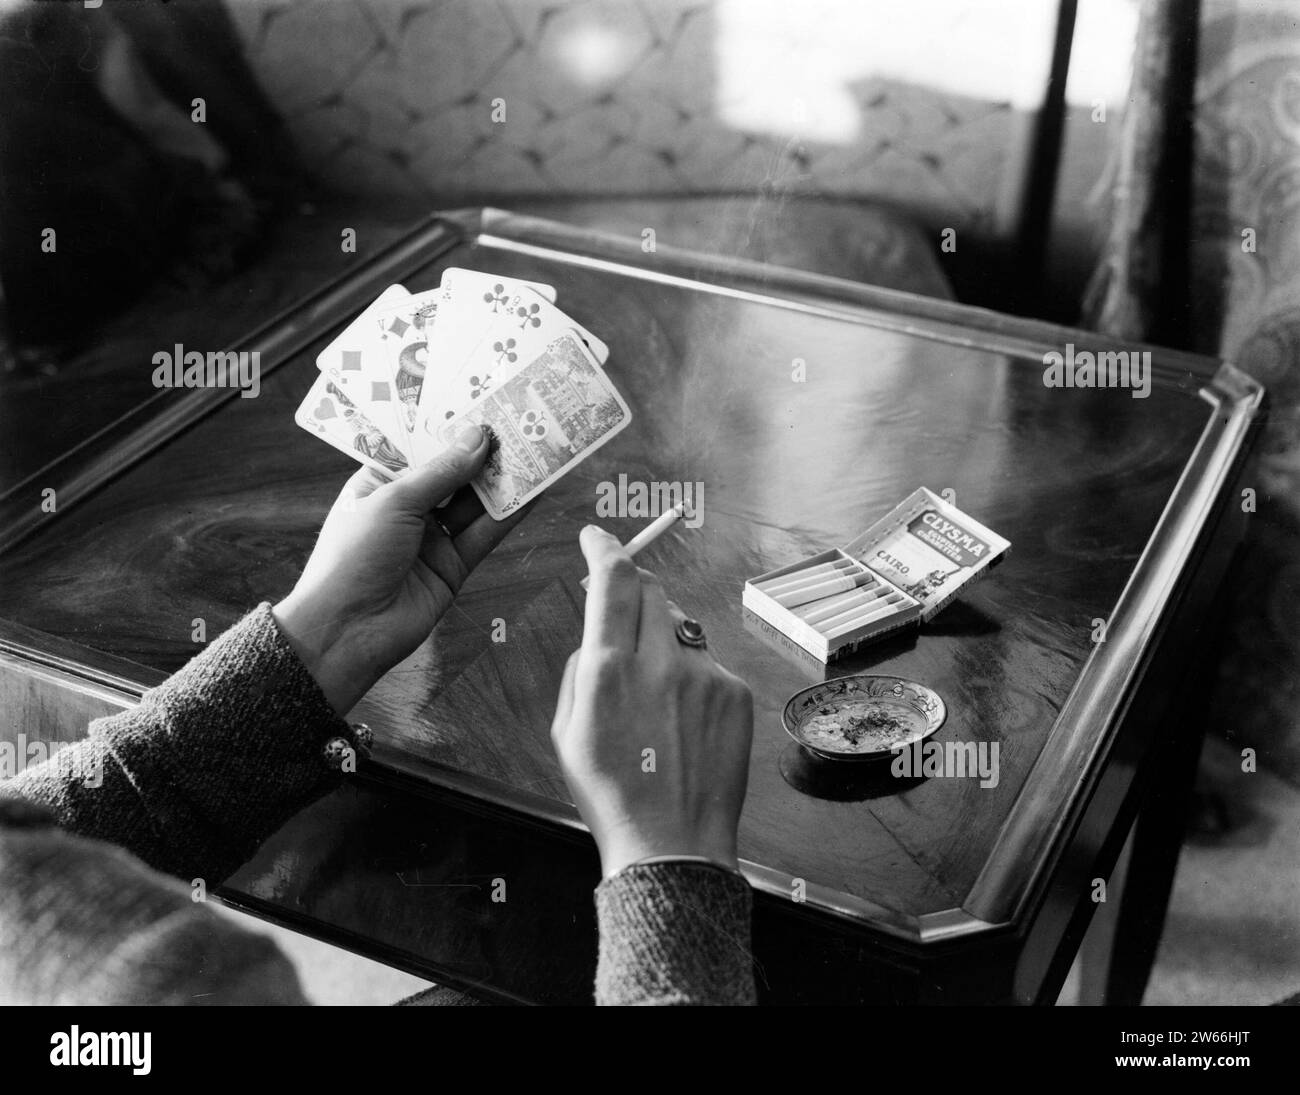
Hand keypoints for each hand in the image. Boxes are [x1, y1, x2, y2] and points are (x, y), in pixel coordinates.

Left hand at [274, 423, 524, 713]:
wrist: (346, 632)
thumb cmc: (352, 557)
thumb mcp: (393, 502)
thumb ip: (441, 471)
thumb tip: (479, 436)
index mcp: (379, 484)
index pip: (421, 449)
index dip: (450, 428)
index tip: (483, 403)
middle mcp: (407, 508)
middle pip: (453, 474)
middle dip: (484, 451)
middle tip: (519, 421)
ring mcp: (432, 538)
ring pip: (474, 502)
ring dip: (503, 479)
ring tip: (536, 448)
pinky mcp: (454, 566)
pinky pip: (486, 534)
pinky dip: (510, 514)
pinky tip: (535, 490)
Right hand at [550, 526, 753, 877]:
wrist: (672, 844)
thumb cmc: (612, 793)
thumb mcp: (565, 732)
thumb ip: (579, 669)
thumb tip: (598, 632)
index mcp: (607, 670)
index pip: (611, 580)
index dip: (603, 547)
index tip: (596, 537)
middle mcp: (658, 663)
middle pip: (650, 588)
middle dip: (631, 588)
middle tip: (621, 610)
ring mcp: (703, 676)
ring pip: (680, 624)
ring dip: (661, 636)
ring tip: (654, 692)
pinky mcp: (733, 693)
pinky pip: (707, 660)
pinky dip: (690, 673)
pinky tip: (682, 717)